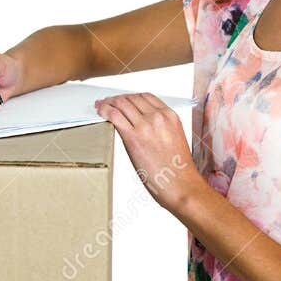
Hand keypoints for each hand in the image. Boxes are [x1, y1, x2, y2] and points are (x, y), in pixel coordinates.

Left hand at [94, 93, 205, 213]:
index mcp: (171, 116)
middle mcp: (158, 117)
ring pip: (122, 103)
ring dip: (108, 102)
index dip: (131, 96)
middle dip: (117, 99)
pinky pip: (114, 116)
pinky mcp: (133, 136)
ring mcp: (146, 125)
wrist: (181, 184)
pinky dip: (104, 110)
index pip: (146, 97)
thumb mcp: (173, 139)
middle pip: (132, 98)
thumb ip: (159, 128)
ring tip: (100, 106)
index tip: (123, 99)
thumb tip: (140, 126)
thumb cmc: (178, 169)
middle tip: (107, 102)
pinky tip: (100, 112)